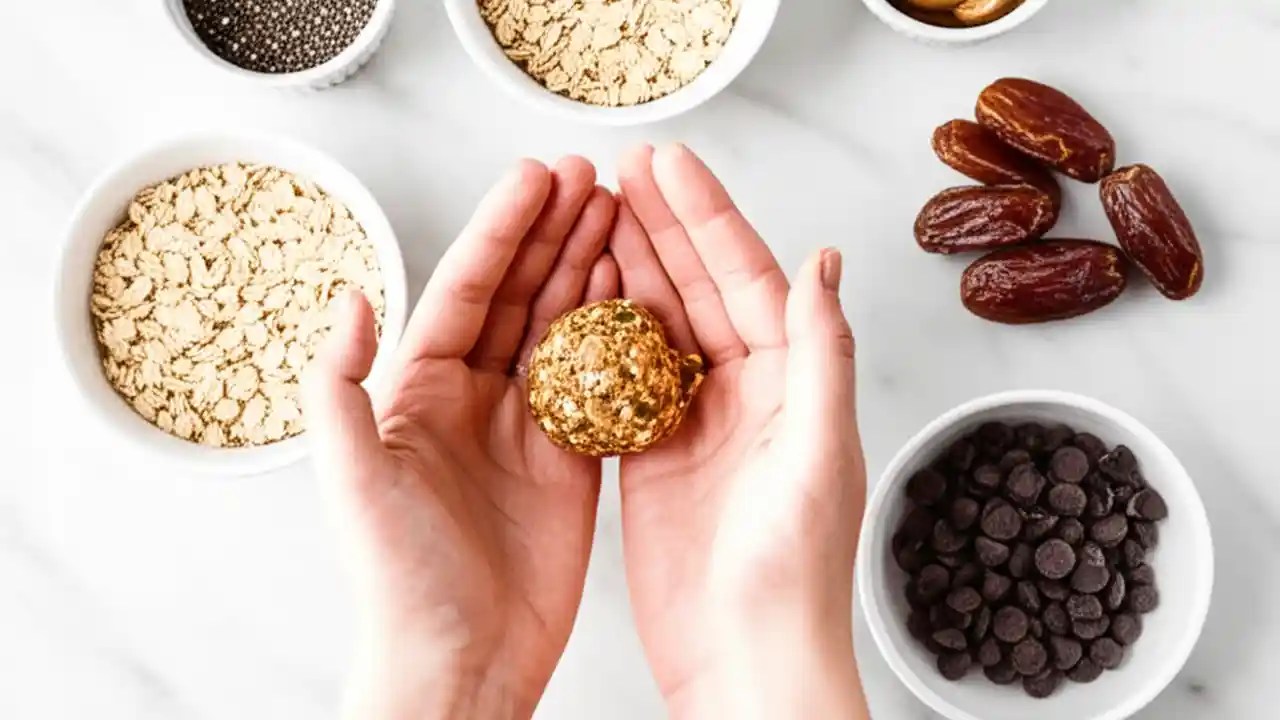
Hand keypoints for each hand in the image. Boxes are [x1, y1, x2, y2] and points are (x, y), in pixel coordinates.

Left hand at [304, 158, 617, 719]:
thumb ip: (340, 387)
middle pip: (518, 294)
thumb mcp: (351, 478)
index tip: (538, 179)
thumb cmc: (398, 580)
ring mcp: (525, 424)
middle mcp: (472, 398)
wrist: (459, 661)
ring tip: (619, 213)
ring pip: (562, 326)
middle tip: (592, 177)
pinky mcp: (571, 457)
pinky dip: (618, 332)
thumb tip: (352, 299)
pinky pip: (599, 379)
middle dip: (553, 231)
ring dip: (588, 267)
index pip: (465, 289)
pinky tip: (638, 290)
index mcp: (417, 390)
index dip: (502, 230)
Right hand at [610, 145, 868, 717]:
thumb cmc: (792, 578)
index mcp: (794, 383)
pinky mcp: (654, 457)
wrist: (745, 665)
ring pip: (659, 325)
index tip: (668, 166)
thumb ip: (821, 356)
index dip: (707, 218)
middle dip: (663, 226)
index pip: (748, 279)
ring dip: (630, 268)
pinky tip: (580, 296)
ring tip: (595, 213)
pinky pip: (625, 377)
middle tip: (621, 170)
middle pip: (700, 289)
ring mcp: (697, 423)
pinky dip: (603, 334)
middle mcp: (750, 394)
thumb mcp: (818, 456)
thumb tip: (823, 261)